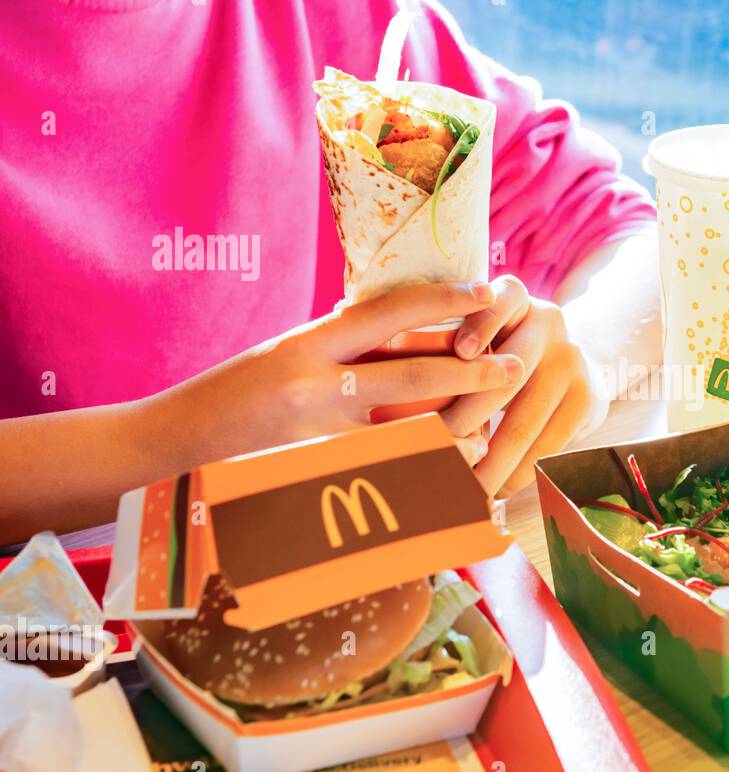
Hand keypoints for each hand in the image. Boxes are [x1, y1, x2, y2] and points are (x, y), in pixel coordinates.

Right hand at [157, 281, 524, 466]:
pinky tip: (455, 481)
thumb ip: (343, 343)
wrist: (171, 442)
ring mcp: (315, 436)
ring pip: (408, 433)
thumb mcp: (288, 351)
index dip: (444, 299)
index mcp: (309, 342)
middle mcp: (314, 385)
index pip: (389, 312)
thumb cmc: (237, 392)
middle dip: (472, 371)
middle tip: (515, 366)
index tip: (487, 290)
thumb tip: (405, 325)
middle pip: (413, 375)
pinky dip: (422, 479)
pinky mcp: (314, 477)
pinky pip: (382, 480)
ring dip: (458, 432)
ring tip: (494, 428)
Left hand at [440, 275, 608, 496]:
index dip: (484, 324)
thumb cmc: (505, 348)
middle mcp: (548, 322)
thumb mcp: (486, 330)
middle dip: (466, 418)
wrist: (577, 360)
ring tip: (460, 487)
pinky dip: (519, 472)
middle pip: (509, 374)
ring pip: (525, 421)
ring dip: (490, 462)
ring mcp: (571, 361)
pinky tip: (497, 489)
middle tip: (432, 451)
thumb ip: (455, 348)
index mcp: (515, 298)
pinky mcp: (586, 399)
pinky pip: (547, 444)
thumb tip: (402, 398)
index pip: (501, 301)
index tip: (462, 352)